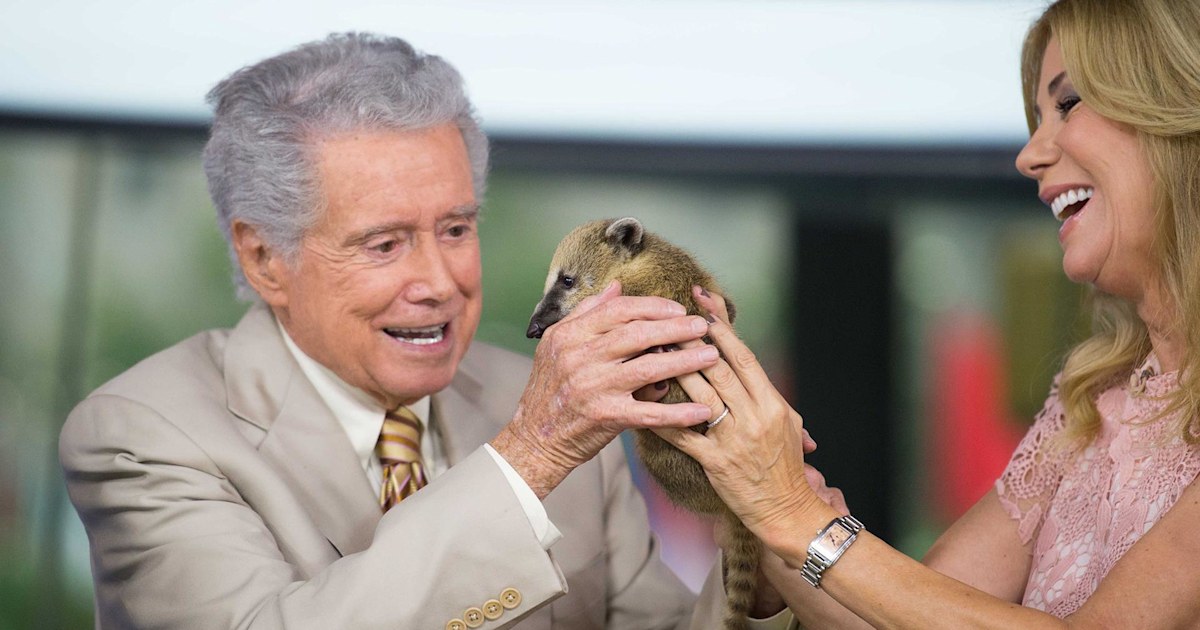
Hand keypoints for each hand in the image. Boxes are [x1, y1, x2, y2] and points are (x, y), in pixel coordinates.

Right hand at [492, 281, 718, 497]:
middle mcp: (581, 358)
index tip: (678, 308)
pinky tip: (701, 410)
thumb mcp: (557, 343)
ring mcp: (594, 388)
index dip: (652, 306)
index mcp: (570, 335)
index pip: (618, 310)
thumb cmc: (550, 389)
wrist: (535, 438)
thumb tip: (617, 287)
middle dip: (675, 328)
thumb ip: (588, 313)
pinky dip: (678, 413)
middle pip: (637, 334)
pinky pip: (649, 413)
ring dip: (685, 361)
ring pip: (648, 368)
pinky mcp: (606, 417)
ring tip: (711, 356)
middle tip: (701, 327)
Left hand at [653, 290, 821, 542]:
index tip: (704, 304)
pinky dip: (663, 418)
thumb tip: (745, 364)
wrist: (787, 510)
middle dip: (692, 341)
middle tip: (668, 318)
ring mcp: (735, 439)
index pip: (745, 358)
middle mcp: (755, 417)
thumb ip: (766, 393)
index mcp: (772, 403)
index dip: (723, 329)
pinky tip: (644, 401)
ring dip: (674, 370)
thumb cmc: (785, 466)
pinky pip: (684, 436)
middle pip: (719, 369)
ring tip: (652, 349)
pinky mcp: (716, 463)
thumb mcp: (787, 424)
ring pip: (700, 395)